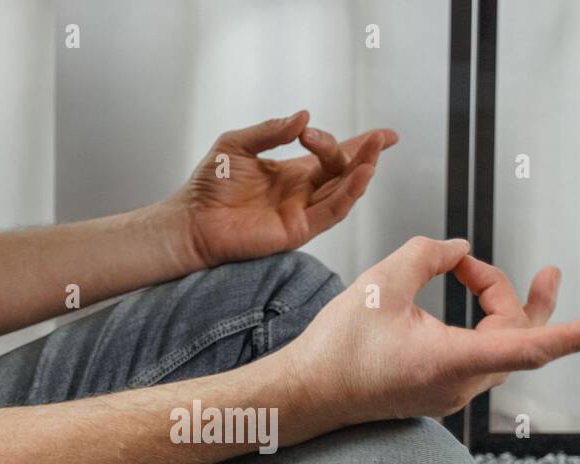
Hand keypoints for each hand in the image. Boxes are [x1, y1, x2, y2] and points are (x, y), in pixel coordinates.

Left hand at [166, 111, 396, 268]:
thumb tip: (303, 116)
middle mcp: (302, 192)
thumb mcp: (238, 143)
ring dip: (361, 171)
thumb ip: (271, 130)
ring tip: (373, 152)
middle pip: (343, 170)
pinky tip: (360, 175)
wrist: (192, 219)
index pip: (334, 156)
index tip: (387, 134)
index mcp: (291, 172)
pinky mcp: (298, 230)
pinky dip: (349, 193)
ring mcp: (302, 212)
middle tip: (369, 139)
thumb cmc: (209, 185)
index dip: (361, 145)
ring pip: (343, 191)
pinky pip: (331, 212)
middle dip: (361, 152)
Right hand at [285, 237, 579, 423]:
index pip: (530, 347)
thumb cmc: (338, 347)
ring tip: (467, 270)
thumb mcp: (382, 283)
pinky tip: (453, 302)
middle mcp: (459, 384)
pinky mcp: (436, 391)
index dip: (574, 333)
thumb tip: (460, 250)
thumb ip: (428, 255)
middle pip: (516, 337)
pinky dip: (474, 325)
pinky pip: (475, 355)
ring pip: (497, 347)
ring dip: (492, 307)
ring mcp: (449, 392)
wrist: (305, 395)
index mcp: (451, 360)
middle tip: (504, 265)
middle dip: (509, 293)